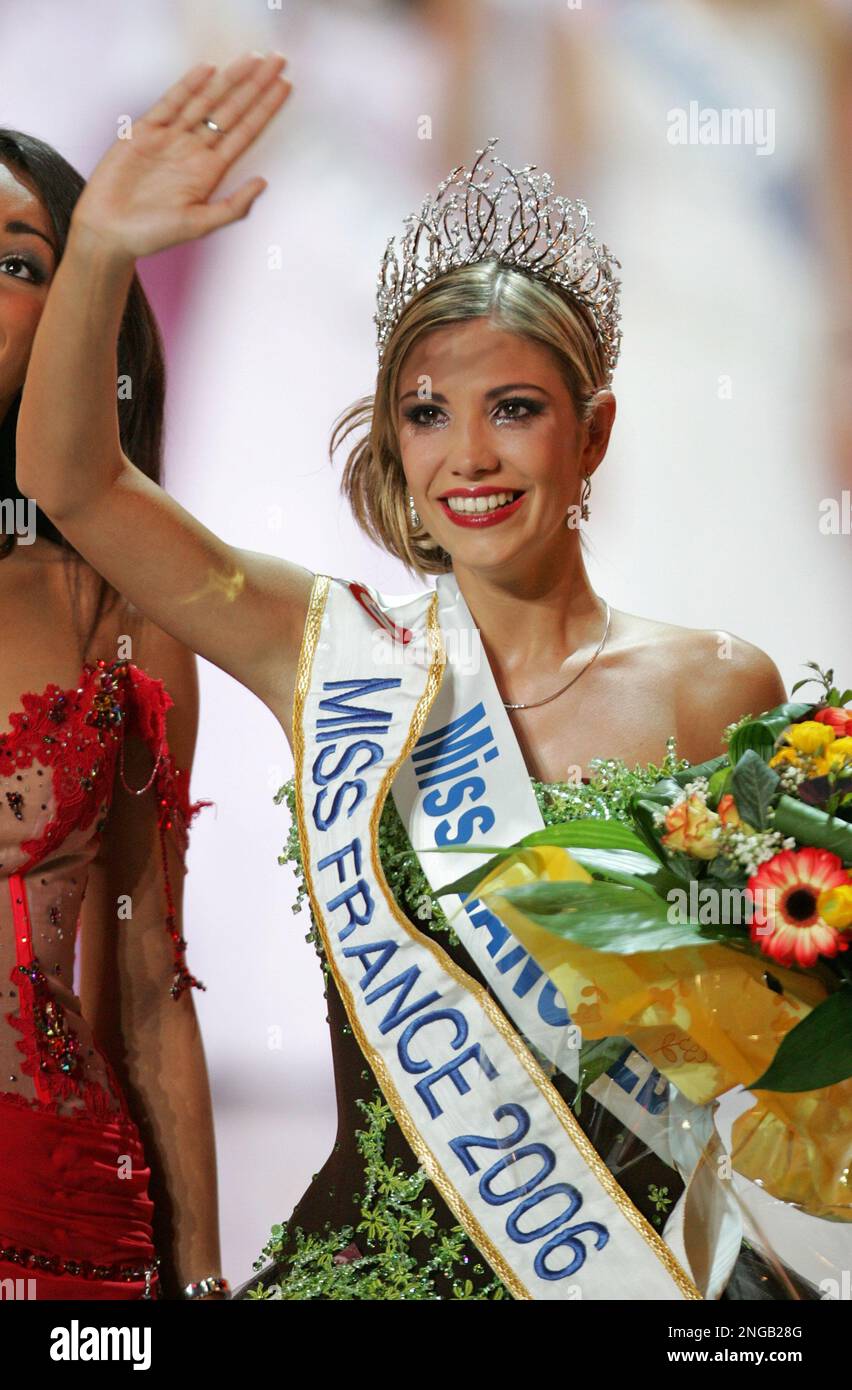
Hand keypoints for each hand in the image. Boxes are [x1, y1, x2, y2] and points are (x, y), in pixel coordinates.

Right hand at [71, 52, 290, 259]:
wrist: (108, 231)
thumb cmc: (152, 234)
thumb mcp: (199, 225)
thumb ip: (232, 206)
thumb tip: (263, 183)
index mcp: (210, 172)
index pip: (244, 133)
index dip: (265, 110)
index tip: (285, 88)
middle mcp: (193, 151)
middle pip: (230, 111)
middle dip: (254, 86)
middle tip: (278, 61)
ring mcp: (170, 138)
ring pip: (205, 102)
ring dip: (228, 80)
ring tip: (252, 59)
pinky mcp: (144, 132)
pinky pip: (170, 104)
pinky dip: (188, 87)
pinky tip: (208, 70)